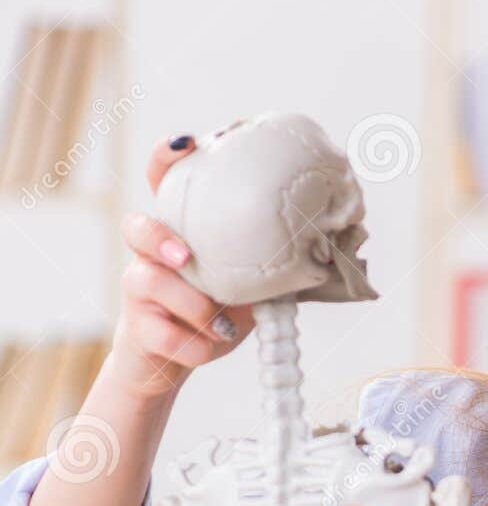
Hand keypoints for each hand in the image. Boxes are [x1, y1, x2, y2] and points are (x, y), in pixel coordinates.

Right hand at [111, 135, 255, 401]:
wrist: (175, 361)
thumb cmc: (214, 314)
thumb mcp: (247, 284)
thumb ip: (270, 261)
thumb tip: (333, 239)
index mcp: (181, 233)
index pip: (162, 184)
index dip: (168, 159)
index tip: (188, 144)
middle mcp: (152, 255)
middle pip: (136, 227)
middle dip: (161, 237)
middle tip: (186, 257)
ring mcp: (140, 290)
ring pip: (148, 282)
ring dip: (190, 304)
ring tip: (219, 322)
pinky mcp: (139, 329)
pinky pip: (162, 335)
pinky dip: (194, 346)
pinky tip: (211, 348)